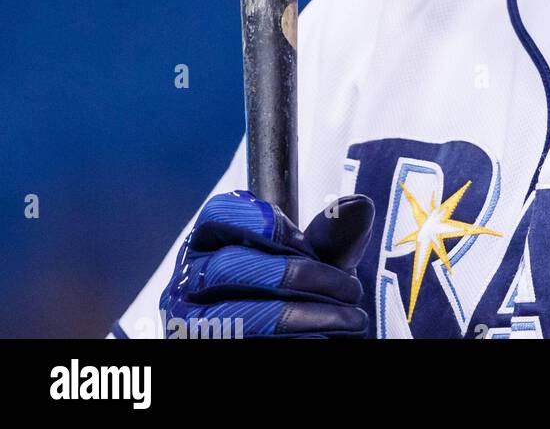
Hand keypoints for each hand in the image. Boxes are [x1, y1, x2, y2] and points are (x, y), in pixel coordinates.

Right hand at [160, 190, 374, 338]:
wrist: (288, 338)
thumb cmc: (295, 292)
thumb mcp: (316, 260)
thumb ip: (334, 233)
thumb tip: (359, 204)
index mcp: (209, 242)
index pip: (222, 212)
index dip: (272, 225)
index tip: (309, 245)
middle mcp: (188, 280)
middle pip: (230, 265)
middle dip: (299, 275)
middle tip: (350, 288)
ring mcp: (189, 322)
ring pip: (238, 314)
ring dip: (307, 316)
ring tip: (350, 319)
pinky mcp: (204, 347)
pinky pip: (247, 342)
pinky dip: (297, 339)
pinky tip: (324, 336)